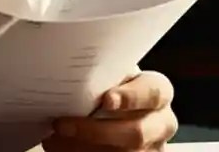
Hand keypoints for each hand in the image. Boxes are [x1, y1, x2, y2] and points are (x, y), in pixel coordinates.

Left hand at [43, 72, 177, 151]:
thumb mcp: (112, 79)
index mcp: (158, 93)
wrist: (115, 113)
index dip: (130, 97)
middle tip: (63, 125)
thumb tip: (69, 73)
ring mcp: (153, 148)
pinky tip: (63, 147)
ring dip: (85, 148)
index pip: (152, 92)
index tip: (106, 99)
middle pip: (136, 133)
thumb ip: (103, 77)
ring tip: (57, 139)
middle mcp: (162, 123)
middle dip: (96, 131)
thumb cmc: (110, 90)